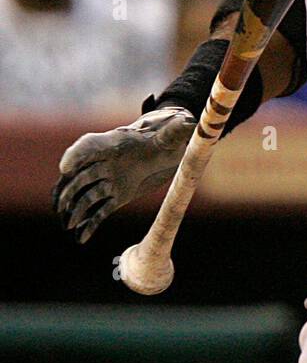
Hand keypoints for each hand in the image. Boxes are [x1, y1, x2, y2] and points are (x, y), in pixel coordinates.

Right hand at [52, 107, 195, 243]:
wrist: (165, 151)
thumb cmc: (165, 139)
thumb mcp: (172, 135)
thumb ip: (175, 131)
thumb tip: (189, 125)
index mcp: (114, 144)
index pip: (88, 146)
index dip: (76, 156)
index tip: (65, 167)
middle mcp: (105, 163)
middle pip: (80, 176)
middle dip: (69, 189)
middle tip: (62, 203)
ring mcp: (108, 181)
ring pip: (86, 196)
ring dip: (75, 210)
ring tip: (69, 225)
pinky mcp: (115, 198)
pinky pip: (99, 212)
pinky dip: (90, 225)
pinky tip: (81, 238)